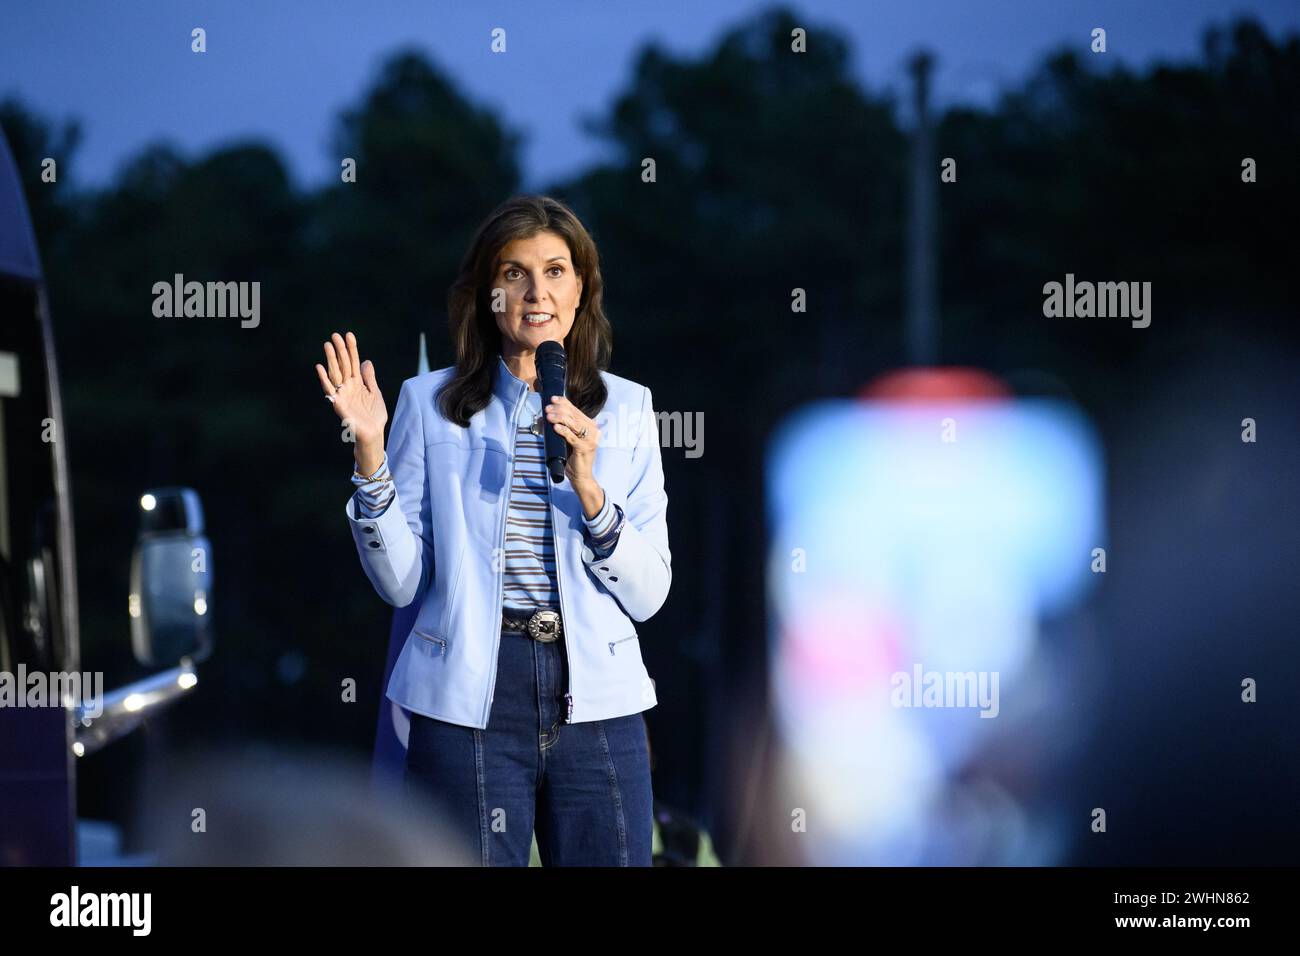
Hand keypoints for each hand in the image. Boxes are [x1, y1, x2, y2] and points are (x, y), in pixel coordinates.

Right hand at [315, 331, 387, 463]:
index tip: (349, 335)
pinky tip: (319, 367)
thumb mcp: (374, 392)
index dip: (352, 349)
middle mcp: (348, 386)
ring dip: (331, 359)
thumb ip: (369, 378)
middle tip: (335, 335)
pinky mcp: (338, 404)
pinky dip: (324, 379)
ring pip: (335, 373)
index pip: (353, 362)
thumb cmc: (374, 415)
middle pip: (343, 365)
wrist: (373, 434)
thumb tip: (366, 361)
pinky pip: (330, 390)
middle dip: (340, 350)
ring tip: (327, 345)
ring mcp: (342, 394)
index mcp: (357, 383)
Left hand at [545, 394, 599, 484]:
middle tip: (547, 409)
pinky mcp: (585, 448)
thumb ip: (563, 428)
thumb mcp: (568, 439)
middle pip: (574, 415)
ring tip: (549, 416)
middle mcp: (592, 430)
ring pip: (573, 423)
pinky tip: (556, 427)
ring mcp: (590, 439)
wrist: (581, 476)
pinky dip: (564, 431)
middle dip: (559, 410)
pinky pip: (572, 437)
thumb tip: (547, 416)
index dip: (564, 403)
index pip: (576, 410)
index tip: (553, 399)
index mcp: (589, 426)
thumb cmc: (573, 458)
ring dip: (560, 418)